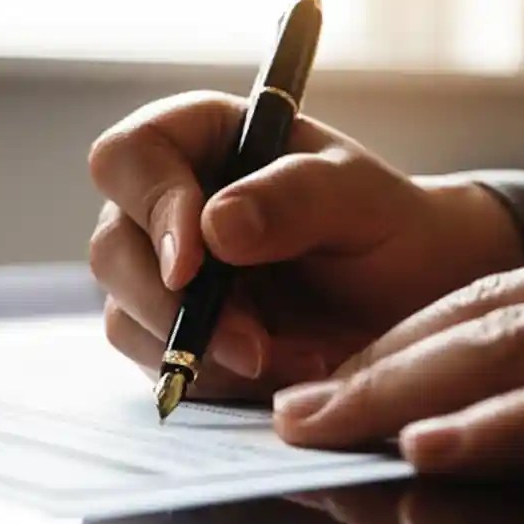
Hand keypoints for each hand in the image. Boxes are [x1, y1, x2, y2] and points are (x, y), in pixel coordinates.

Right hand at [88, 91, 523, 397]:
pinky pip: (158, 367)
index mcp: (201, 141)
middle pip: (112, 249)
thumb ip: (296, 197)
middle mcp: (165, 207)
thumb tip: (213, 225)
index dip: (151, 205)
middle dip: (175, 306)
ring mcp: (160, 277)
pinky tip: (277, 375)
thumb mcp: (364, 202)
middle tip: (253, 343)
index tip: (196, 262)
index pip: (130, 157)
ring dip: (199, 352)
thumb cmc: (391, 234)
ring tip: (291, 360)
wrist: (411, 308)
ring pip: (126, 318)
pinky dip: (212, 382)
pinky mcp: (171, 339)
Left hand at [274, 218, 523, 472]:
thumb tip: (478, 427)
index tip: (324, 392)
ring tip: (317, 425)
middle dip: (378, 368)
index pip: (504, 302)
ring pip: (521, 341)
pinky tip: (427, 449)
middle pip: (490, 315)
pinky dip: (508, 422)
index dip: (404, 347)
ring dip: (407, 386)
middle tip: (288, 418)